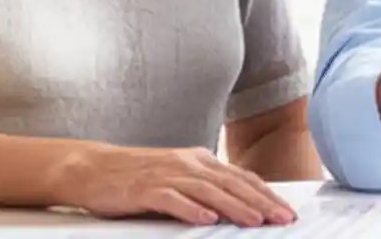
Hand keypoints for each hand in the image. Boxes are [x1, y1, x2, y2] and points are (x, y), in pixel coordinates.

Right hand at [52, 145, 296, 227]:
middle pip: (231, 183)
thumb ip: (206, 187)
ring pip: (208, 190)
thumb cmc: (138, 175)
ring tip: (255, 221)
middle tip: (282, 218)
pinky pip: (173, 199)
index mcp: (199, 159)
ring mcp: (167, 174)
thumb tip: (240, 204)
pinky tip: (208, 220)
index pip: (241, 177)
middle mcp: (188, 163)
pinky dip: (192, 209)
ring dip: (234, 206)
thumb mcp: (179, 175)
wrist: (93, 167)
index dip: (266, 194)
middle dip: (261, 202)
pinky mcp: (145, 188)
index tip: (286, 211)